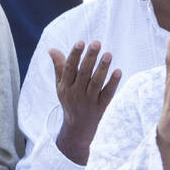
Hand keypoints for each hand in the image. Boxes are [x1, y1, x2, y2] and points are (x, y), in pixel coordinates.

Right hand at [50, 41, 121, 164]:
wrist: (77, 126)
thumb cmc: (70, 99)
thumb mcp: (61, 85)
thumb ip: (59, 67)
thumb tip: (52, 49)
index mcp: (65, 86)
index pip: (69, 69)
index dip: (74, 56)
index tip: (80, 42)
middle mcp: (76, 93)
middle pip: (83, 74)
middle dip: (89, 58)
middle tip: (96, 43)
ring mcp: (88, 100)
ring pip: (95, 83)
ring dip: (102, 69)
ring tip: (108, 54)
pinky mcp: (100, 106)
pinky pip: (107, 94)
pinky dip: (112, 83)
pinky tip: (118, 72)